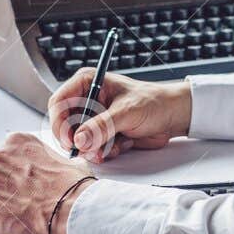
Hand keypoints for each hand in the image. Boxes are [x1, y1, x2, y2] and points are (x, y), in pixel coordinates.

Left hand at [0, 132, 91, 233]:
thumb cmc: (74, 190)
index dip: (10, 175)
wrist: (72, 210)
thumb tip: (68, 167)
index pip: (1, 157)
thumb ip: (57, 162)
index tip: (18, 185)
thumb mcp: (71, 163)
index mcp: (18, 143)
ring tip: (9, 217)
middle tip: (15, 204)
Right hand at [48, 70, 190, 163]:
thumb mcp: (126, 112)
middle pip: (66, 125)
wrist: (173, 116)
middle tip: (91, 150)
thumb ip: (101, 126)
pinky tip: (123, 144)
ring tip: (113, 147)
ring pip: (80, 140)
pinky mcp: (104, 133)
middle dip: (79, 140)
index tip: (69, 140)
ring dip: (94, 148)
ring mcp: (95, 118)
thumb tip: (79, 140)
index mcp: (88, 83)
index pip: (59, 102)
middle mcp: (88, 99)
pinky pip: (93, 148)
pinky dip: (106, 151)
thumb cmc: (154, 102)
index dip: (60, 123)